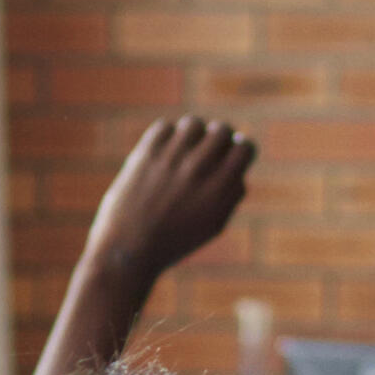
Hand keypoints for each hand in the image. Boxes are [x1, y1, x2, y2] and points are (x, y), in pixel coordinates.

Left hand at [84, 116, 255, 287]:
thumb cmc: (174, 241)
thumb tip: (237, 168)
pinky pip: (164, 127)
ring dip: (193, 135)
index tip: (231, 157)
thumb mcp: (213, 225)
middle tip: (208, 153)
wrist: (129, 250)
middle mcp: (198, 169)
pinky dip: (167, 137)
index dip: (241, 149)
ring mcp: (171, 159)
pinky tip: (163, 155)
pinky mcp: (145, 154)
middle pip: (222, 130)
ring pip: (194, 124)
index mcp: (220, 189)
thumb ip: (231, 195)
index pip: (245, 147)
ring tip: (185, 151)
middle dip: (220, 139)